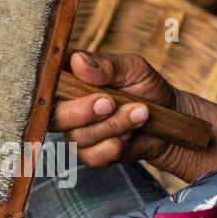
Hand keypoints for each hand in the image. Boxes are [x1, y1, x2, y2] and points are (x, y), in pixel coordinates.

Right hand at [53, 52, 211, 182]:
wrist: (169, 117)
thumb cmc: (146, 87)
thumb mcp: (132, 67)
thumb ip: (105, 65)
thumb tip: (78, 62)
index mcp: (70, 77)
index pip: (47, 78)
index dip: (52, 82)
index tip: (74, 81)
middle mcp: (67, 105)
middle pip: (55, 114)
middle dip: (84, 111)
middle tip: (110, 102)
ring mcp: (76, 131)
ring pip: (78, 136)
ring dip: (113, 126)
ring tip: (139, 112)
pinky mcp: (89, 154)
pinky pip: (91, 155)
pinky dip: (114, 146)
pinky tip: (128, 136)